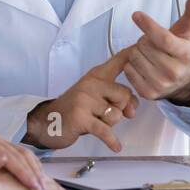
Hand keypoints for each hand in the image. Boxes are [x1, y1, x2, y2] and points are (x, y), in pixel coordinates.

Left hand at [0, 130, 66, 189]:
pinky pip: (23, 153)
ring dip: (36, 169)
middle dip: (32, 173)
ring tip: (44, 185)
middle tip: (42, 189)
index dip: (23, 173)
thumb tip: (3, 158)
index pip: (9, 157)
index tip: (33, 188)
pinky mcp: (4, 142)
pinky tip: (39, 177)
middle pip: (18, 153)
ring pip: (24, 151)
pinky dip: (33, 165)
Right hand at [23, 47, 137, 151]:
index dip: (131, 54)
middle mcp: (90, 84)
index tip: (141, 43)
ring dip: (110, 124)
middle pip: (124, 95)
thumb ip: (118, 99)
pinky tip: (116, 146)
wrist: (47, 121)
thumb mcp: (96, 98)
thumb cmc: (76, 110)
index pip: (117, 61)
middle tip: (105, 114)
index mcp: (96, 76)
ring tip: (94, 121)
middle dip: (121, 109)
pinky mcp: (81, 118)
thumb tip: (132, 112)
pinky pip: (105, 130)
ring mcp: (85, 100)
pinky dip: (111, 140)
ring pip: (115, 115)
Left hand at [125, 0, 189, 106]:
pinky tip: (142, 64)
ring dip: (137, 51)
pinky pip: (128, 70)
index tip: (136, 15)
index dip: (148, 26)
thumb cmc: (184, 51)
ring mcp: (161, 84)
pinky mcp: (148, 93)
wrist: (186, 81)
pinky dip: (131, 64)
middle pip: (144, 46)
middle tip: (153, 43)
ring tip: (149, 54)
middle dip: (145, 39)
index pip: (163, 39)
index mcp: (185, 54)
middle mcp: (174, 71)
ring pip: (134, 57)